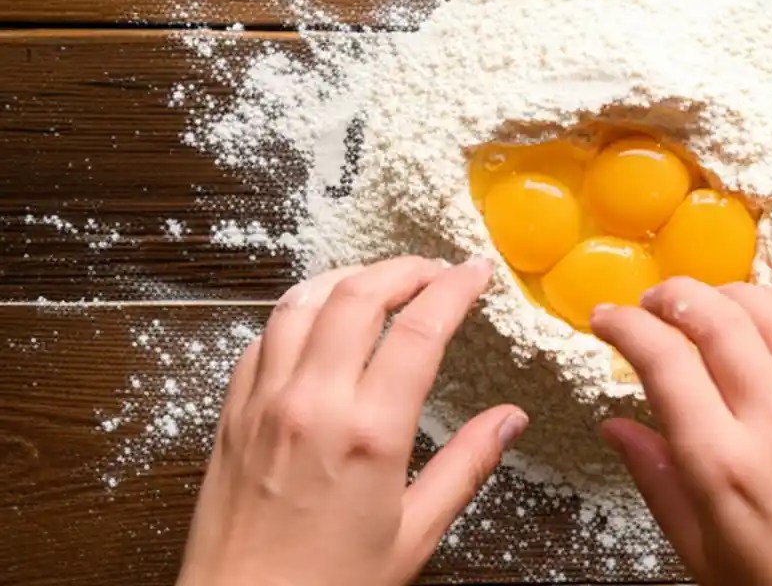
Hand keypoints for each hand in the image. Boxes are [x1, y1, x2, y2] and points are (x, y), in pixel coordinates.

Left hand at [177, 256, 527, 585]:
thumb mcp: (415, 533)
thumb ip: (466, 466)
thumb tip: (509, 421)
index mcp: (368, 433)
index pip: (419, 328)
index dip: (454, 288)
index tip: (474, 273)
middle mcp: (312, 403)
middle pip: (360, 294)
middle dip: (405, 268)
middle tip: (435, 270)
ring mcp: (265, 401)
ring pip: (303, 300)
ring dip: (348, 277)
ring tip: (380, 279)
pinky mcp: (232, 411)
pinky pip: (263, 334)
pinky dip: (298, 309)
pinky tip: (319, 317)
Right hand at [592, 278, 771, 585]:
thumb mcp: (698, 551)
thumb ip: (656, 479)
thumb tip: (616, 427)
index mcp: (721, 468)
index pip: (665, 364)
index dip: (627, 327)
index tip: (607, 319)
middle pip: (721, 323)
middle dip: (676, 296)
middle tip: (652, 301)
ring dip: (735, 292)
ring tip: (707, 297)